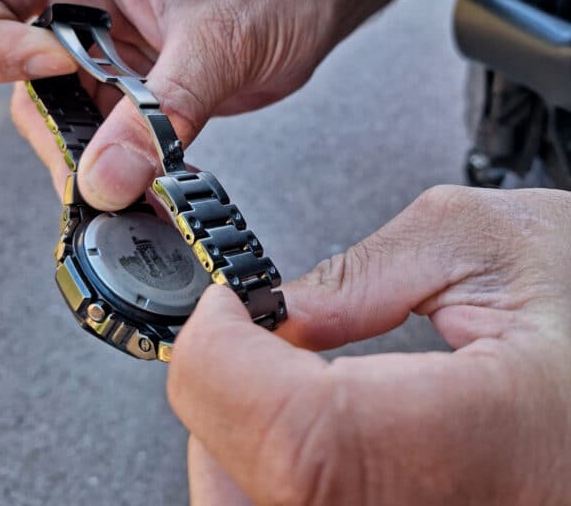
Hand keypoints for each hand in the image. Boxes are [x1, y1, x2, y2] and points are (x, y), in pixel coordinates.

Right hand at [0, 0, 333, 207]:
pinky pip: (102, 136)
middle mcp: (82, 9)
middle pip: (15, 74)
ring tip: (131, 191)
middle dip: (50, 126)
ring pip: (57, 116)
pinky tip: (149, 190)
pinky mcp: (130, 91)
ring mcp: (104, 54)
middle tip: (97, 167)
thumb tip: (104, 178)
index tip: (56, 69)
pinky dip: (119, 168)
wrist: (312, 7)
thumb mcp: (218, 41)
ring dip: (85, 160)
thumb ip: (161, 110)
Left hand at [168, 185, 570, 505]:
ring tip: (277, 375)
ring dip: (240, 445)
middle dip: (220, 406)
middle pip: (269, 501)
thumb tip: (272, 318)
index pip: (305, 441)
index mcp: (502, 434)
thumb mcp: (488, 242)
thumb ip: (362, 274)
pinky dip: (276, 478)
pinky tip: (307, 425)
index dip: (225, 367)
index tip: (220, 312)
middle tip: (241, 338)